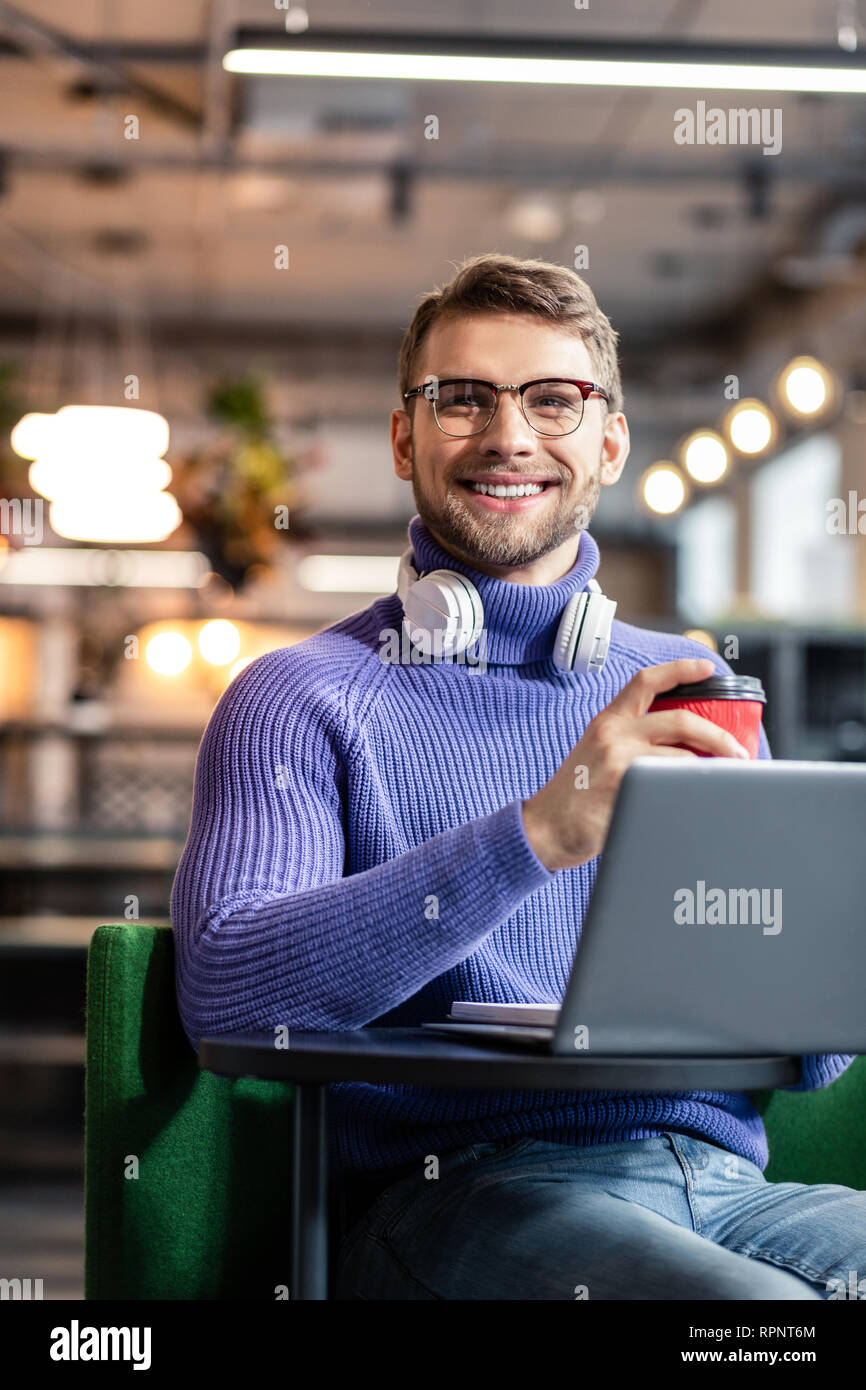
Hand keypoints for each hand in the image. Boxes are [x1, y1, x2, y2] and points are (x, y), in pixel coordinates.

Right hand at [522, 657, 749, 871]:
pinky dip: (693, 789)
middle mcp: (613, 734)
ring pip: (684, 756)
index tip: (707, 666)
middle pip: (681, 719)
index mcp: (607, 721)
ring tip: (725, 778)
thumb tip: (682, 742)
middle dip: (718, 735)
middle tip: (738, 750)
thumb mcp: (595, 750)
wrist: (545, 828)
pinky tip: (702, 796)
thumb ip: (629, 739)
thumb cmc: (574, 794)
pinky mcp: (626, 789)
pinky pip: (674, 784)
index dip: (680, 669)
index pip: (645, 680)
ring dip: (712, 768)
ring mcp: (619, 761)